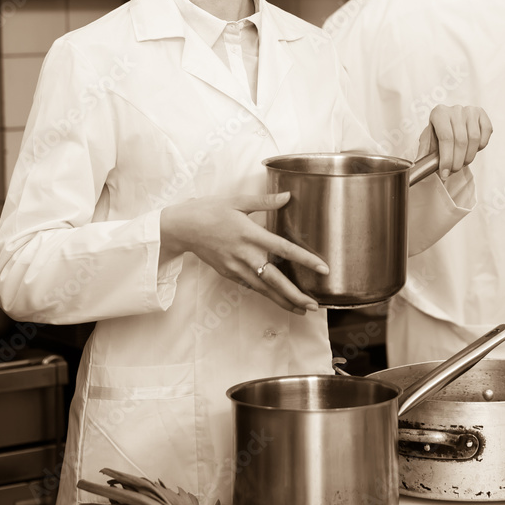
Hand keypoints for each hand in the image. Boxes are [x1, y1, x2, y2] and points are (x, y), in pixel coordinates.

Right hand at [160, 193, 328, 314]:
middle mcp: (245, 255)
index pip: (284, 250)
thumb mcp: (237, 200)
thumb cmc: (209, 210)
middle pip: (275, 280)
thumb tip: (288, 196)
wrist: (182, 228)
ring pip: (264, 289)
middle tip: (314, 306)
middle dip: (296, 295)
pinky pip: (251, 286)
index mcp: (250, 234)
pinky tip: (278, 299)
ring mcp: (236, 267)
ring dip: (283, 301)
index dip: (305, 260)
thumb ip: (265, 200)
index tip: (323, 268)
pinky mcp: (229, 274)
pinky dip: (266, 294)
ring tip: (302, 309)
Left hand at [417, 105, 492, 179]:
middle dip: (457, 161)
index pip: (445, 137)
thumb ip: (424, 152)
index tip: (445, 173)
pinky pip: (486, 132)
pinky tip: (472, 150)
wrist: (450, 124)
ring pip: (474, 138)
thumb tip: (418, 163)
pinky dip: (481, 145)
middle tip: (453, 171)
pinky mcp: (482, 113)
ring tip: (462, 163)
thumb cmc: (438, 133)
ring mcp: (470, 110)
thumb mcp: (428, 141)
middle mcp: (455, 109)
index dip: (446, 158)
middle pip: (460, 140)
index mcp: (439, 113)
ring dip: (469, 156)